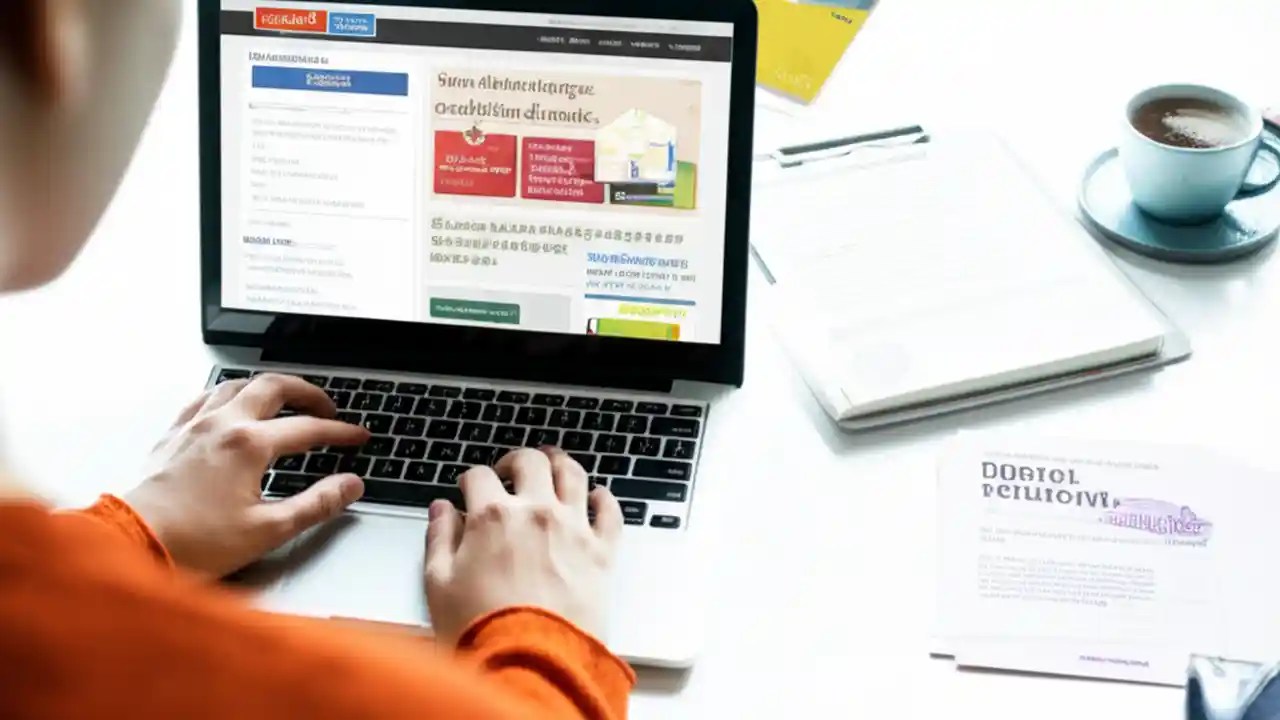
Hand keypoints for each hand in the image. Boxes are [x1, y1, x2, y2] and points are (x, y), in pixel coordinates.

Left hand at [126, 374, 369, 577]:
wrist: (133, 545)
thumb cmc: (194, 543)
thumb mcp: (268, 529)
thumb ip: (316, 504)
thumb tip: (349, 486)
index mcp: (250, 444)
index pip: (309, 429)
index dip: (340, 432)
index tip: (357, 438)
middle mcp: (223, 424)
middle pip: (274, 387)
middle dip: (308, 393)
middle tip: (327, 408)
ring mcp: (195, 426)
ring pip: (238, 384)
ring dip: (268, 387)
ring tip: (285, 399)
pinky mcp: (173, 435)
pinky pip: (204, 398)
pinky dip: (228, 395)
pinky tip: (231, 405)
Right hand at [424, 448, 622, 644]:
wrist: (533, 664)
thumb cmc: (483, 630)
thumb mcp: (439, 585)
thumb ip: (439, 539)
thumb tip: (441, 511)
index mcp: (492, 516)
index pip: (479, 476)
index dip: (470, 479)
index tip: (469, 489)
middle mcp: (536, 512)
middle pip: (530, 462)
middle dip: (516, 460)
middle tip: (510, 469)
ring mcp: (573, 528)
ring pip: (573, 474)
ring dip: (561, 463)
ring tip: (553, 463)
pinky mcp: (602, 552)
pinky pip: (610, 511)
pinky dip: (603, 497)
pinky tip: (596, 496)